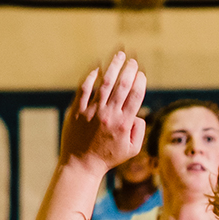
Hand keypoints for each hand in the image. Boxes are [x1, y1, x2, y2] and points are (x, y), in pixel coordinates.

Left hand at [60, 52, 147, 171]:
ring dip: (113, 67)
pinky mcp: (77, 110)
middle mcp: (109, 114)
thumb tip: (137, 113)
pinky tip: (97, 68)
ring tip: (119, 55)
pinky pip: (84, 89)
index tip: (141, 74)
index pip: (136, 95)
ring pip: (104, 83)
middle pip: (122, 85)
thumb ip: (139, 130)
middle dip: (130, 69)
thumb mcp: (132, 150)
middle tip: (133, 60)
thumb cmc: (108, 157)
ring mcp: (92, 111)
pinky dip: (91, 77)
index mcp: (124, 123)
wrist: (81, 164)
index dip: (140, 81)